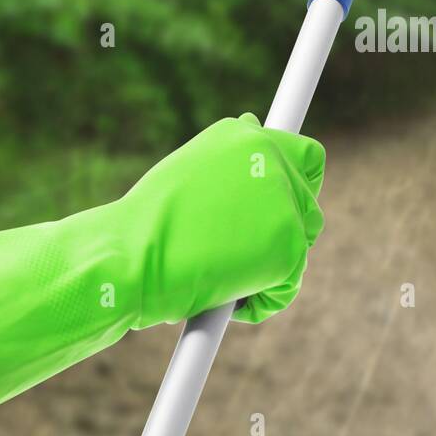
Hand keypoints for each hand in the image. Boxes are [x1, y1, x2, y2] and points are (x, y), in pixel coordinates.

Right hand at [0, 114, 324, 402]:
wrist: (126, 259)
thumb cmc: (139, 230)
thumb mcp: (186, 179)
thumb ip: (227, 171)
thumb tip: (254, 173)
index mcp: (242, 134)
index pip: (303, 153)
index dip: (298, 184)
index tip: (287, 206)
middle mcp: (269, 157)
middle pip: (308, 203)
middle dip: (283, 233)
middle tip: (239, 255)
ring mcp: (284, 201)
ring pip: (300, 244)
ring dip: (267, 266)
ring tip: (217, 272)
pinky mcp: (290, 246)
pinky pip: (288, 285)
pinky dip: (259, 301)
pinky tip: (220, 294)